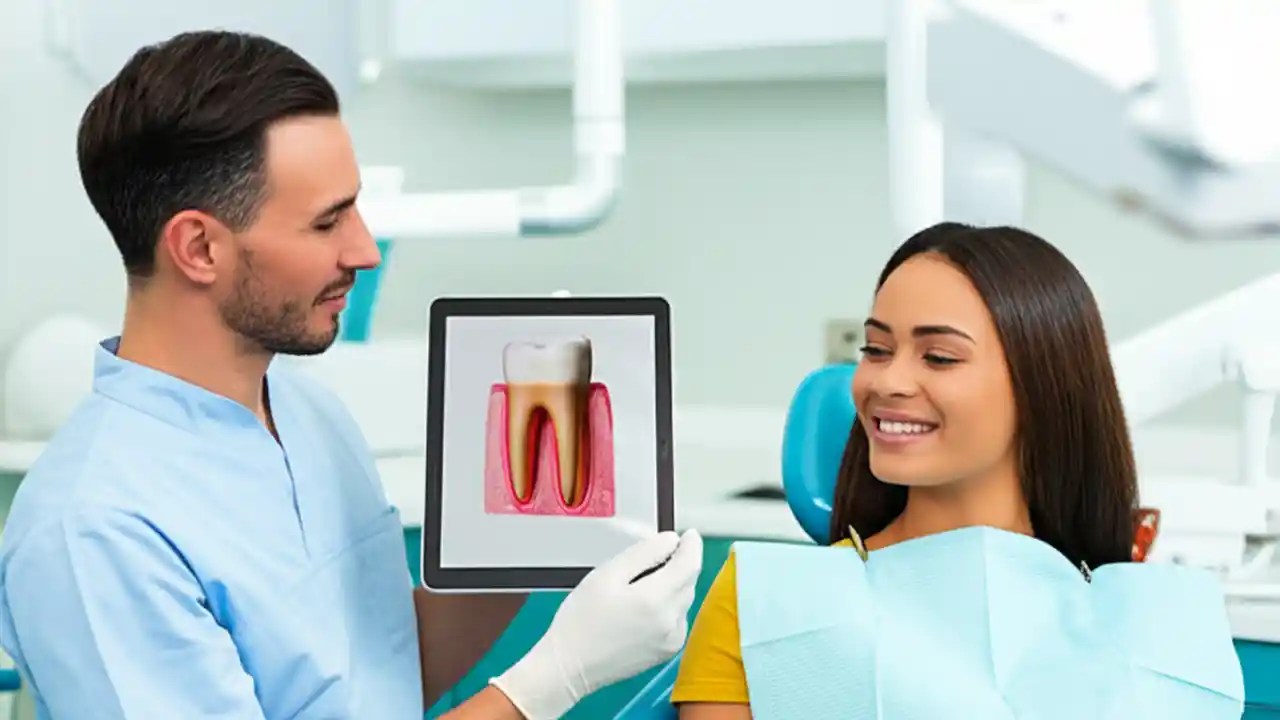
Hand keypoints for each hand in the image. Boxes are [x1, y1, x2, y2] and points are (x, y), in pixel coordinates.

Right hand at [490, 529, 703, 718]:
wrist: (570, 666)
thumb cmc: (581, 620)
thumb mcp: (607, 574)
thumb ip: (643, 553)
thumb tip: (671, 541)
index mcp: (655, 600)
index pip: (690, 564)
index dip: (692, 545)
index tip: (689, 535)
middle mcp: (670, 622)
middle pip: (688, 581)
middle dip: (678, 564)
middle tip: (652, 559)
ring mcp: (671, 640)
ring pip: (684, 600)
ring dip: (673, 585)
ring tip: (638, 587)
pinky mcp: (666, 652)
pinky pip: (678, 619)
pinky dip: (669, 607)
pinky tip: (642, 609)